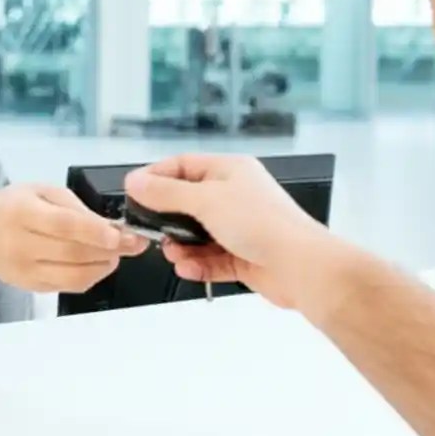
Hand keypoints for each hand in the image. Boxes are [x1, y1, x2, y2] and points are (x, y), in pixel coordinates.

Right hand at [0, 185, 148, 292]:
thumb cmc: (11, 207)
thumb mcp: (39, 191)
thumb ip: (73, 206)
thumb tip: (108, 226)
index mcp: (22, 212)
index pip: (63, 226)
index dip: (95, 232)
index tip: (120, 235)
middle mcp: (22, 245)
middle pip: (73, 254)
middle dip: (110, 250)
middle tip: (134, 243)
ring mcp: (26, 271)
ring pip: (75, 277)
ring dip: (104, 266)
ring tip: (117, 253)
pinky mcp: (32, 287)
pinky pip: (69, 287)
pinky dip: (92, 276)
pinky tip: (99, 263)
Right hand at [124, 154, 339, 311]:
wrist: (301, 267)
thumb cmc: (265, 224)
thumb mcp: (206, 201)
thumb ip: (167, 193)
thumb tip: (136, 181)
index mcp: (230, 171)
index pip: (183, 166)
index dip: (156, 177)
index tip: (133, 192)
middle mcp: (235, 196)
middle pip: (188, 203)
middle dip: (168, 220)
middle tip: (152, 231)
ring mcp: (240, 227)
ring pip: (198, 235)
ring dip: (182, 248)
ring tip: (176, 256)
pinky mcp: (244, 256)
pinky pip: (212, 260)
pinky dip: (199, 265)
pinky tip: (190, 269)